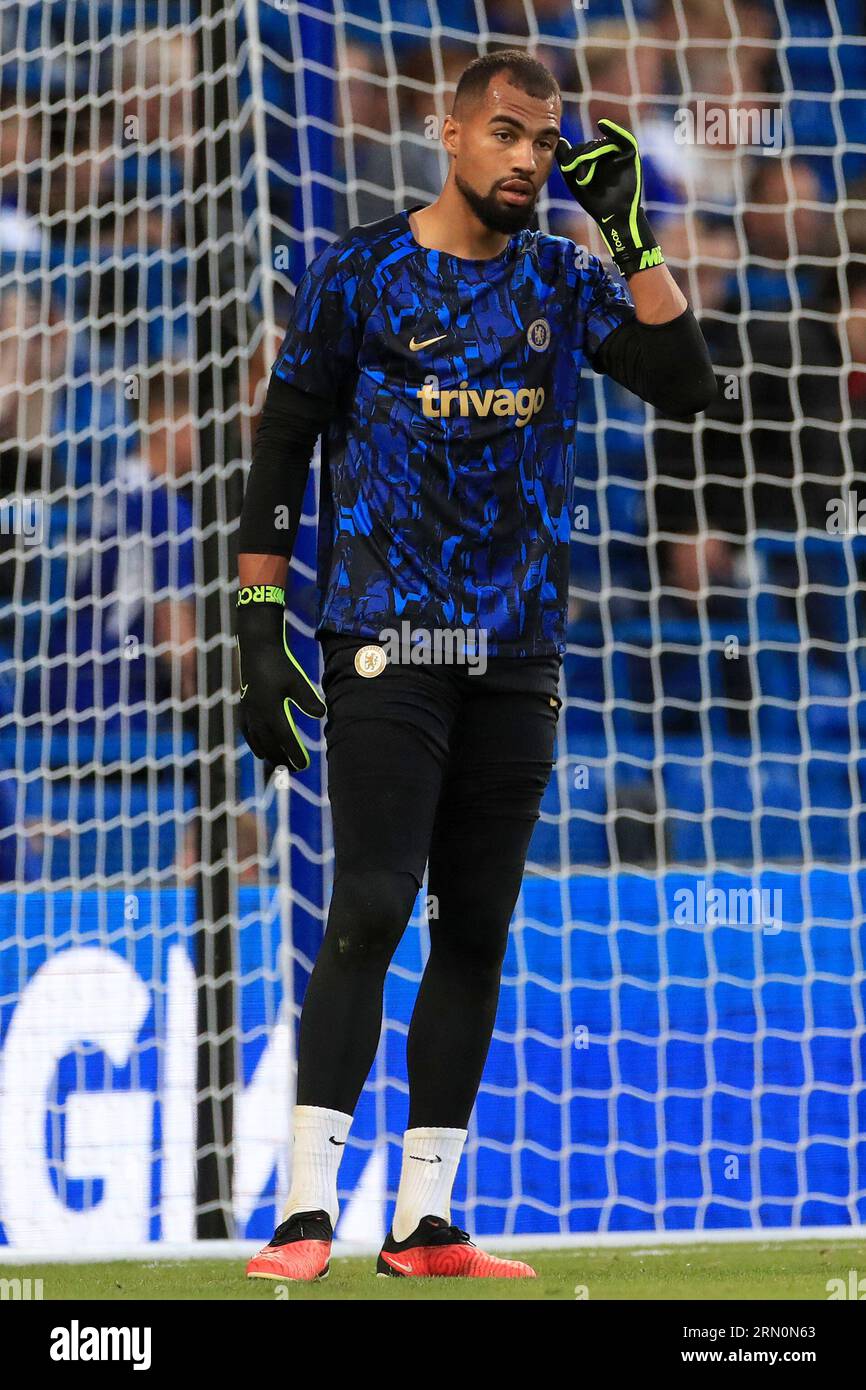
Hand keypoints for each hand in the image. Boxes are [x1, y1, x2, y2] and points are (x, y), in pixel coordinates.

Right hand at [235, 584, 325, 770]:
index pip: (285, 738)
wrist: (256, 647)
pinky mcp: (244, 704)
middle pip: (269, 744)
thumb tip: (321, 715)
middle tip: (292, 770)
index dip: (294, 753)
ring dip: (267, 753)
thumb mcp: (298, 680)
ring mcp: (248, 710)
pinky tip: (258, 747)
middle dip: (280, 758)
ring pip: (257, 739)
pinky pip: (247, 730)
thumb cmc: (279, 663)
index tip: (303, 766)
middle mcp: (257, 714)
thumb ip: (308, 699)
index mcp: (271, 710)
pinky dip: (253, 742)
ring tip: (276, 764)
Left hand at [556, 119, 662, 277]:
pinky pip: (623, 138)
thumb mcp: (574, 180)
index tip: (567, 170)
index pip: (581, 149)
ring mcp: (619, 154)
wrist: (613, 216)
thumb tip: (561, 139)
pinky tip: (602, 125)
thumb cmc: (595, 202)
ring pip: (602, 144)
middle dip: (582, 159)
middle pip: (590, 146)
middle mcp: (607, 154)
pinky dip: (614, 130)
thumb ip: (566, 160)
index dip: (573, 157)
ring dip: (591, 156)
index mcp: (594, 159)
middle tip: (580, 179)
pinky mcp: (631, 155)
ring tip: (586, 177)